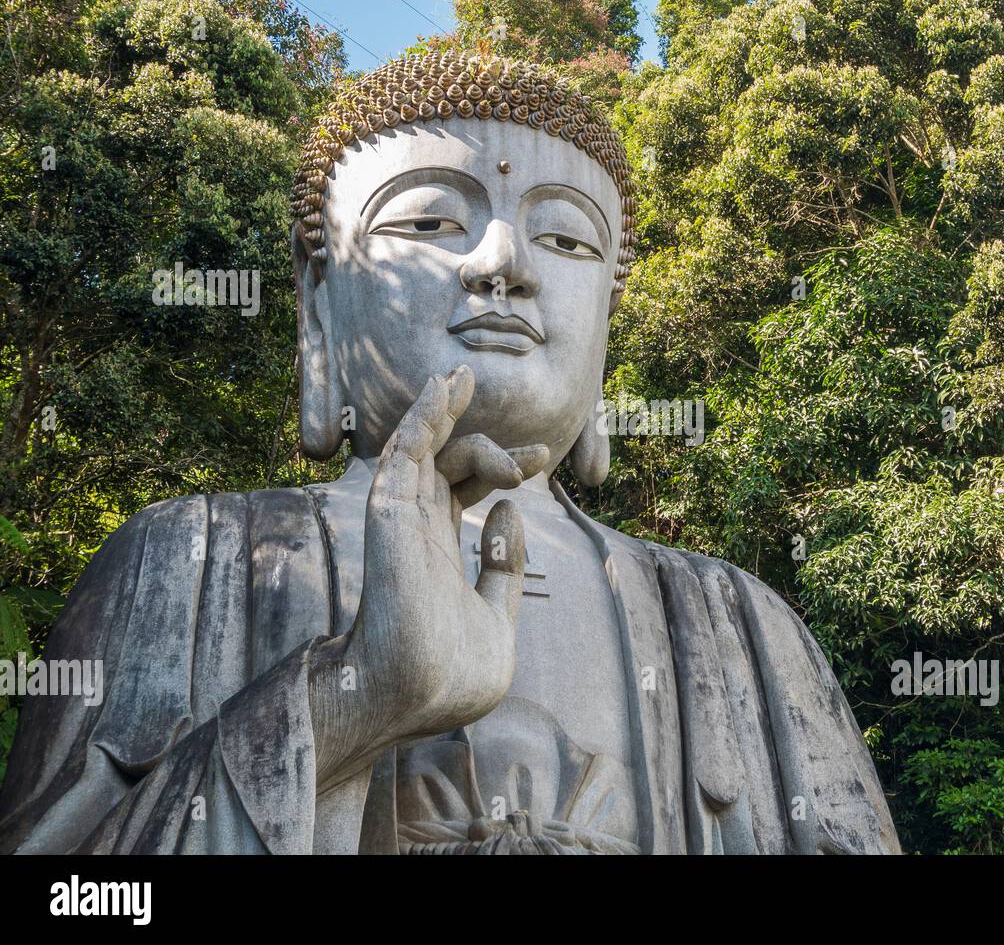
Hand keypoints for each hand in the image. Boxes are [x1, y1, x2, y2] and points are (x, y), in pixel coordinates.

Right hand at [310, 366, 547, 784]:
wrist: (422, 697)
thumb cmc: (452, 675)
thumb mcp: (496, 615)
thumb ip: (504, 565)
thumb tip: (512, 511)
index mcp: (437, 553)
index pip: (464, 491)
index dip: (501, 468)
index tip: (541, 460)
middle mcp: (416, 531)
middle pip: (445, 466)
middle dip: (488, 446)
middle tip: (536, 450)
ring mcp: (402, 521)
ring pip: (419, 449)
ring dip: (442, 411)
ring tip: (462, 376)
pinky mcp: (391, 514)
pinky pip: (405, 452)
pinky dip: (423, 417)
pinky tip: (442, 387)